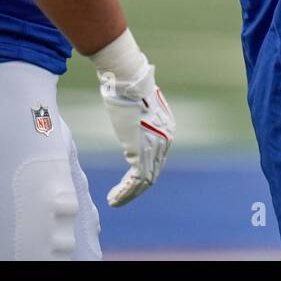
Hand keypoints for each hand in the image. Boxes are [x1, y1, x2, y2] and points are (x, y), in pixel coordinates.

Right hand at [99, 63, 174, 205]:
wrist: (128, 79)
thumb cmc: (126, 85)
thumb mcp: (136, 103)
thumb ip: (136, 115)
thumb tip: (128, 111)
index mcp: (166, 128)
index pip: (158, 158)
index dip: (144, 173)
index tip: (130, 182)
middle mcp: (165, 138)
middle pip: (154, 171)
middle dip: (137, 188)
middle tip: (121, 197)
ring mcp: (155, 145)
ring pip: (146, 180)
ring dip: (129, 194)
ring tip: (114, 201)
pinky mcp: (141, 150)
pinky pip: (136, 180)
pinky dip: (125, 192)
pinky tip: (114, 198)